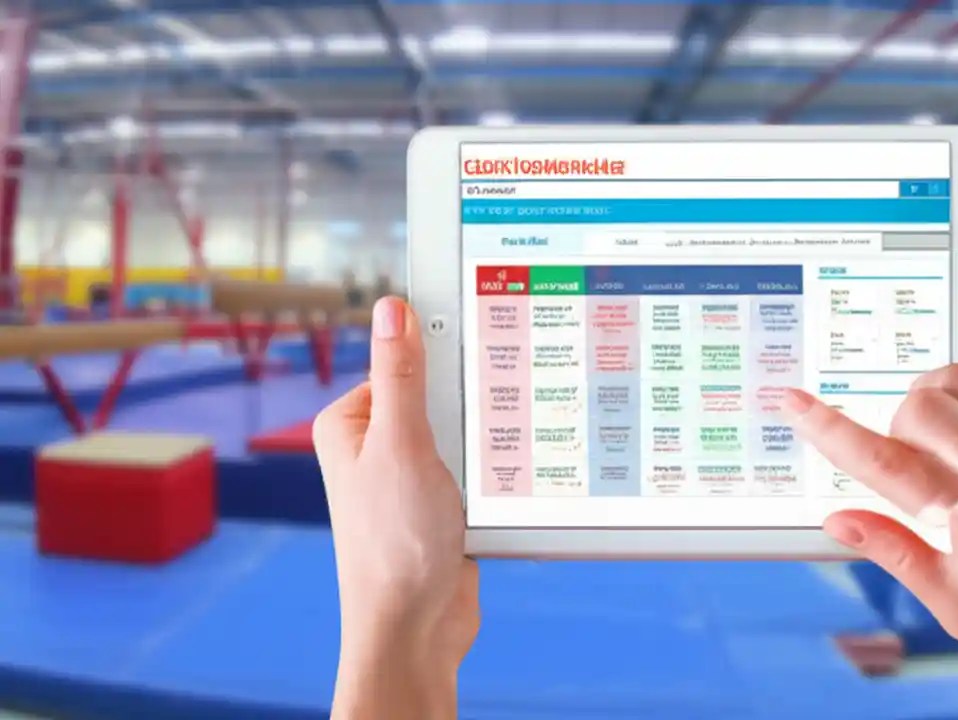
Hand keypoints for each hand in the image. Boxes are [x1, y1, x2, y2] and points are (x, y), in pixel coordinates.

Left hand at [314, 296, 477, 719]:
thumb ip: (401, 376)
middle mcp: (376, 448)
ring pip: (464, 431)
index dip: (442, 354)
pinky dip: (496, 470)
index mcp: (350, 424)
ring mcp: (410, 477)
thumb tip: (393, 308)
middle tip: (492, 413)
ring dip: (487, 441)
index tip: (479, 349)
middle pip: (438, 394)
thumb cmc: (394, 545)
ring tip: (494, 459)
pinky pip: (478, 467)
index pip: (403, 360)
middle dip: (470, 403)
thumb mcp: (401, 446)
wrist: (416, 628)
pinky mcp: (441, 504)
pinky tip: (508, 480)